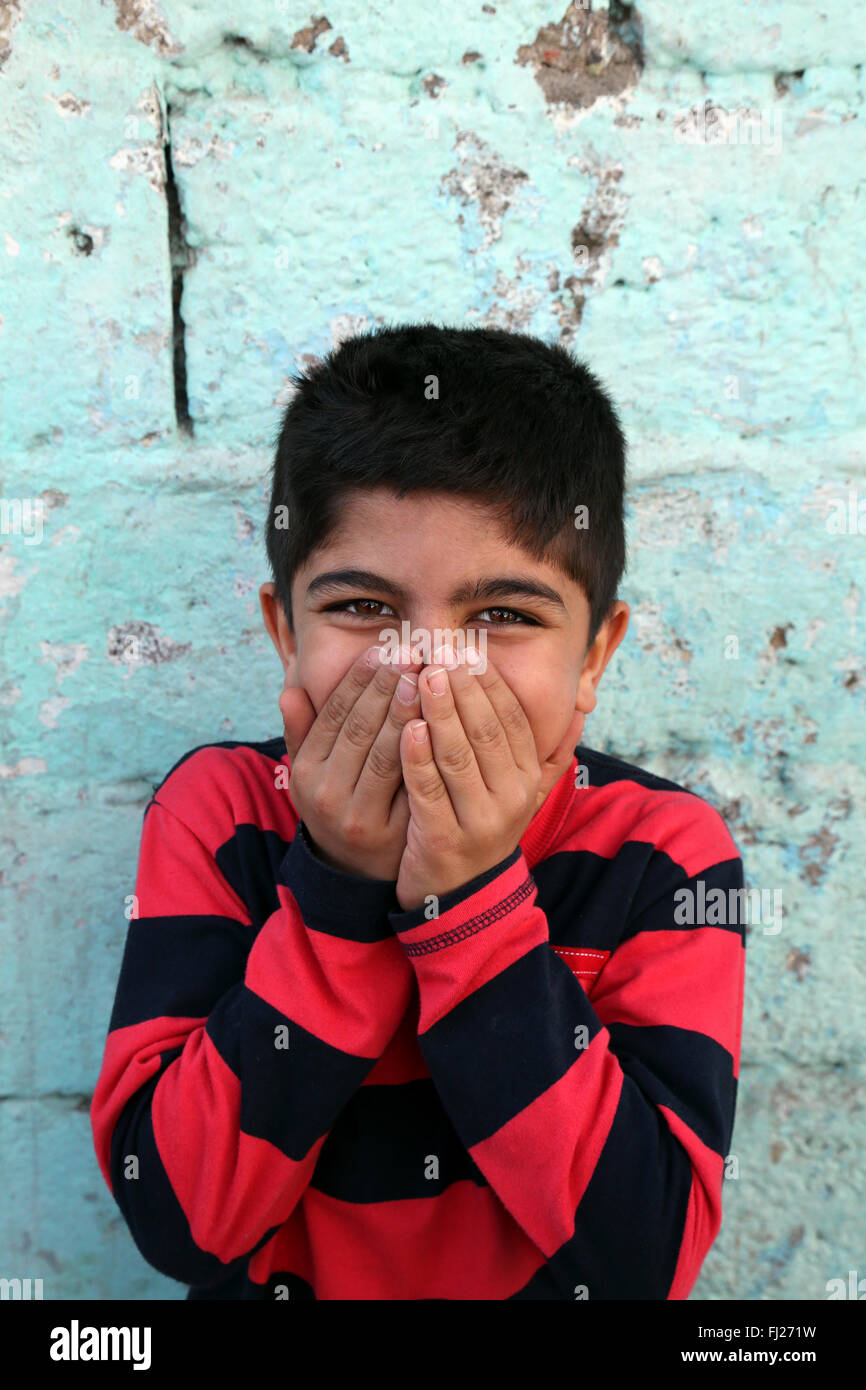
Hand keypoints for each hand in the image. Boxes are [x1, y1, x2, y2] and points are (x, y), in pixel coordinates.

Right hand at [278, 645, 423, 880]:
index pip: (335, 715)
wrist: (356, 872)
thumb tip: (289, 691)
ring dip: (408, 711)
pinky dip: (426, 750)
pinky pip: (412, 782)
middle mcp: (326, 794)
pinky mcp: (392, 831)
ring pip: (386, 753)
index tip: (382, 649)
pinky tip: (440, 721)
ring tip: (427, 677)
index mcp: (305, 772)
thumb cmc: (338, 804)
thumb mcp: (309, 772)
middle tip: (412, 651)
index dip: (358, 680)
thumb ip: (302, 732)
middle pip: (360, 729)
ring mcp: (359, 815)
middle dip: (387, 686)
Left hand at [395, 649, 584, 910]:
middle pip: (485, 731)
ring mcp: (479, 820)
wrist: (463, 898)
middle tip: (440, 650)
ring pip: (457, 756)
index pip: (511, 719)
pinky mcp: (444, 839)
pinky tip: (408, 727)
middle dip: (462, 687)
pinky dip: (418, 757)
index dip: (490, 682)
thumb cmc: (482, 826)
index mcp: (528, 778)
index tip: (467, 649)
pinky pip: (429, 790)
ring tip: (423, 675)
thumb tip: (583, 703)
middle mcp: (511, 798)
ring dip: (439, 712)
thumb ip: (549, 749)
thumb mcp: (522, 790)